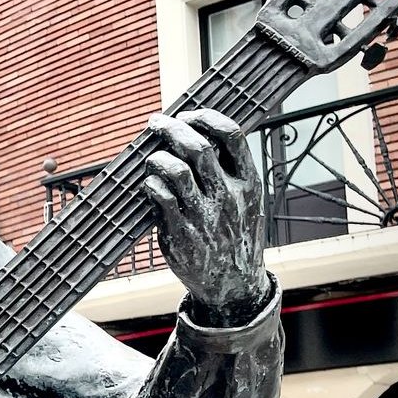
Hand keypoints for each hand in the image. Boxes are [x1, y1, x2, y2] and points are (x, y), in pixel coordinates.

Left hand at [142, 110, 271, 325]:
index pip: (231, 135)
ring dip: (158, 157)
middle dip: (173, 127)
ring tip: (151, 157)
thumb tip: (200, 137)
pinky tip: (149, 185)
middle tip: (156, 121)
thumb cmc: (234, 236)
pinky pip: (160, 198)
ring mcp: (204, 215)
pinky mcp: (181, 233)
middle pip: (198, 147)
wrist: (234, 284)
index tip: (188, 112)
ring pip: (176, 170)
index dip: (206, 117)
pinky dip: (150, 184)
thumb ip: (229, 173)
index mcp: (249, 183)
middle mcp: (228, 196)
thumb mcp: (246, 203)